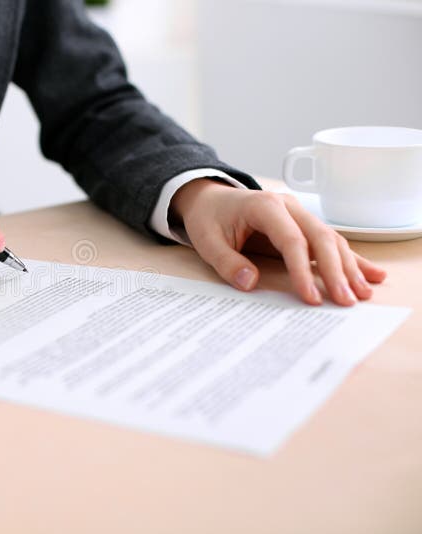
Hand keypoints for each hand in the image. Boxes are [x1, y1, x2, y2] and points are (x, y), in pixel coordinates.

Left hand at [170, 179, 386, 305]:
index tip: (310, 296)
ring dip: (348, 267)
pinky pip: (329, 242)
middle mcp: (288, 206)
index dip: (302, 269)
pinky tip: (370, 275)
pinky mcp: (303, 225)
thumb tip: (250, 283)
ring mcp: (299, 214)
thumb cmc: (208, 219)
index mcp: (264, 206)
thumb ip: (227, 262)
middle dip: (336, 270)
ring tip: (362, 294)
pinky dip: (349, 259)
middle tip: (345, 300)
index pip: (291, 239)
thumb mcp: (207, 241)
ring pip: (330, 239)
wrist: (209, 199)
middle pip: (320, 237)